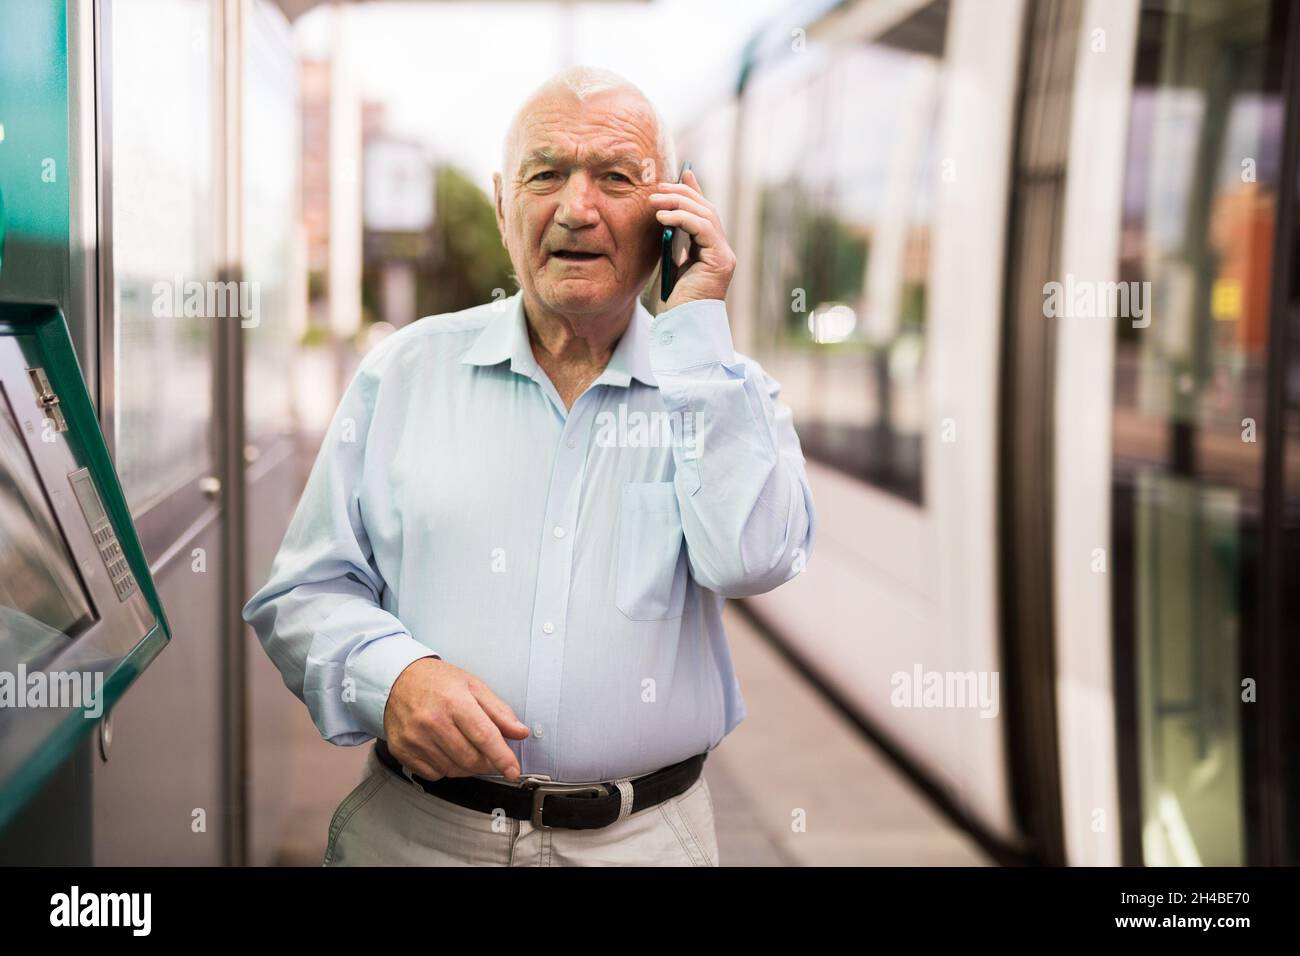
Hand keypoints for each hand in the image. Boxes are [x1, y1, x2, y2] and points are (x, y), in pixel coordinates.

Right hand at [382, 657, 529, 781]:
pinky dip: (446, 769)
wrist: (397, 680)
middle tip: (490, 756)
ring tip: (467, 748)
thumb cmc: (437, 681)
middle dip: (487, 763)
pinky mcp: (402, 750)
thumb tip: (520, 732)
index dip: (502, 757)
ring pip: (453, 769)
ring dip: (467, 767)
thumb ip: (499, 711)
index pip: (484, 736)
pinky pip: (433, 774)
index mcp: (453, 701)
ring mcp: (414, 738)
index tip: (513, 770)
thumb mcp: (473, 686)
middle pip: (470, 758)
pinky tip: (446, 752)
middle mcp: (432, 721)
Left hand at [650, 168, 736, 310]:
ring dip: (679, 203)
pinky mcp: (721, 261)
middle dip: (682, 193)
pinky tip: (662, 217)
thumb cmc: (674, 301)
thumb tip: (664, 215)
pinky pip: (703, 228)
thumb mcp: (670, 263)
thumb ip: (673, 241)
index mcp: (712, 251)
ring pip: (706, 215)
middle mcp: (723, 251)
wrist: (682, 327)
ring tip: (655, 200)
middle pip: (707, 210)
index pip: (705, 213)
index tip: (682, 172)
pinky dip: (683, 218)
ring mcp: (724, 256)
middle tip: (658, 188)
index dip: (695, 190)